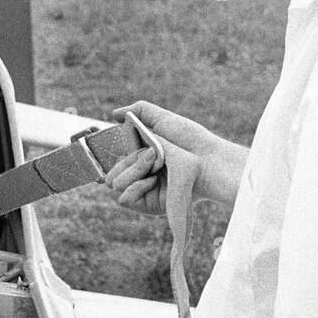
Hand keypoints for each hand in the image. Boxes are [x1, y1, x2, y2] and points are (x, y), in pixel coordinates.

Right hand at [106, 100, 245, 211]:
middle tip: (149, 156)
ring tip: (153, 165)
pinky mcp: (148, 205)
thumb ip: (139, 112)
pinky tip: (152, 180)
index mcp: (140, 157)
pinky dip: (134, 188)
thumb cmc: (188, 139)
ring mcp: (142, 192)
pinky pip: (124, 200)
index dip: (110, 156)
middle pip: (110, 174)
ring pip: (115, 185)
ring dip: (132, 171)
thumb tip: (114, 114)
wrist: (207, 160)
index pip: (113, 161)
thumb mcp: (163, 119)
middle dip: (126, 162)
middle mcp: (138, 176)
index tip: (118, 150)